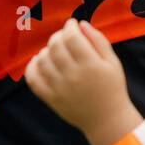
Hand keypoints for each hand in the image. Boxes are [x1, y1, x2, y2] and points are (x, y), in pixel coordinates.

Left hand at [25, 19, 136, 142]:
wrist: (106, 120)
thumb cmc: (112, 88)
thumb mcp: (113, 62)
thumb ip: (98, 40)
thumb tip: (81, 24)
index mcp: (91, 65)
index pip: (71, 37)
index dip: (69, 26)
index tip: (72, 24)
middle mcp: (73, 76)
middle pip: (55, 46)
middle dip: (58, 35)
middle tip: (65, 37)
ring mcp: (59, 89)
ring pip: (43, 60)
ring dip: (47, 49)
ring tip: (55, 50)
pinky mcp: (50, 99)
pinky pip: (33, 80)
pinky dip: (32, 67)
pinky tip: (38, 61)